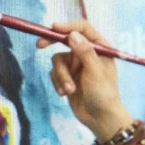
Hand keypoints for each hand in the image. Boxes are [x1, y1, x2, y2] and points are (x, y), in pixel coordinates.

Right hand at [37, 20, 132, 138]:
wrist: (100, 118)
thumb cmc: (104, 93)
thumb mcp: (95, 71)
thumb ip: (84, 52)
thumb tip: (72, 34)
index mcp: (99, 48)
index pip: (83, 29)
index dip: (68, 26)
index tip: (54, 28)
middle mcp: (86, 53)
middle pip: (65, 40)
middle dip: (52, 43)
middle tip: (39, 45)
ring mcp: (76, 65)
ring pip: (58, 60)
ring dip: (61, 76)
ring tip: (69, 90)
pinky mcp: (67, 77)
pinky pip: (55, 73)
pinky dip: (58, 83)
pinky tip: (66, 94)